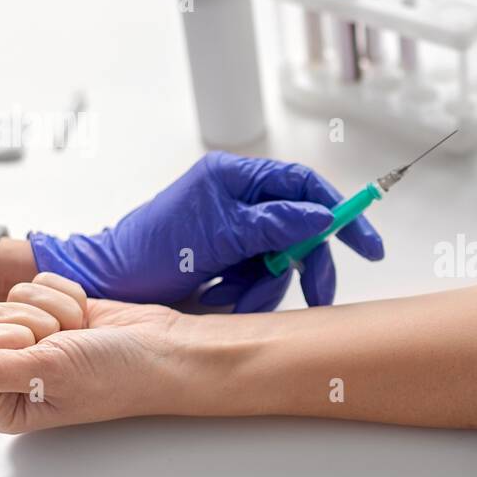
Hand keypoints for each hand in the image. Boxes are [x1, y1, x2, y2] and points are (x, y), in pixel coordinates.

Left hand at [0, 273, 189, 432]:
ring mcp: (33, 342)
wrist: (165, 351)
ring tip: (82, 335)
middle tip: (68, 344)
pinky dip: (66, 295)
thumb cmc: (114, 376)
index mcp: (2, 402)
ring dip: (54, 309)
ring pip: (14, 298)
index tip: (47, 355)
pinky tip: (88, 319)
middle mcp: (11, 373)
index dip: (11, 340)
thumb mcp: (45, 374)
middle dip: (34, 322)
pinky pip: (36, 283)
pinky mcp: (52, 314)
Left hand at [28, 153, 383, 311]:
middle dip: (307, 264)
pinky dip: (247, 294)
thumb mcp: (220, 233)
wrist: (112, 282)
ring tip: (233, 298)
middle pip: (300, 229)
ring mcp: (236, 232)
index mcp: (237, 178)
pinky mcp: (229, 259)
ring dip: (265, 287)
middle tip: (320, 294)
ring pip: (282, 261)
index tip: (365, 245)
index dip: (340, 212)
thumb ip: (276, 223)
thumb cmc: (151, 248)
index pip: (304, 186)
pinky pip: (260, 278)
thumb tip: (322, 217)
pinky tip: (221, 298)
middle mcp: (240, 200)